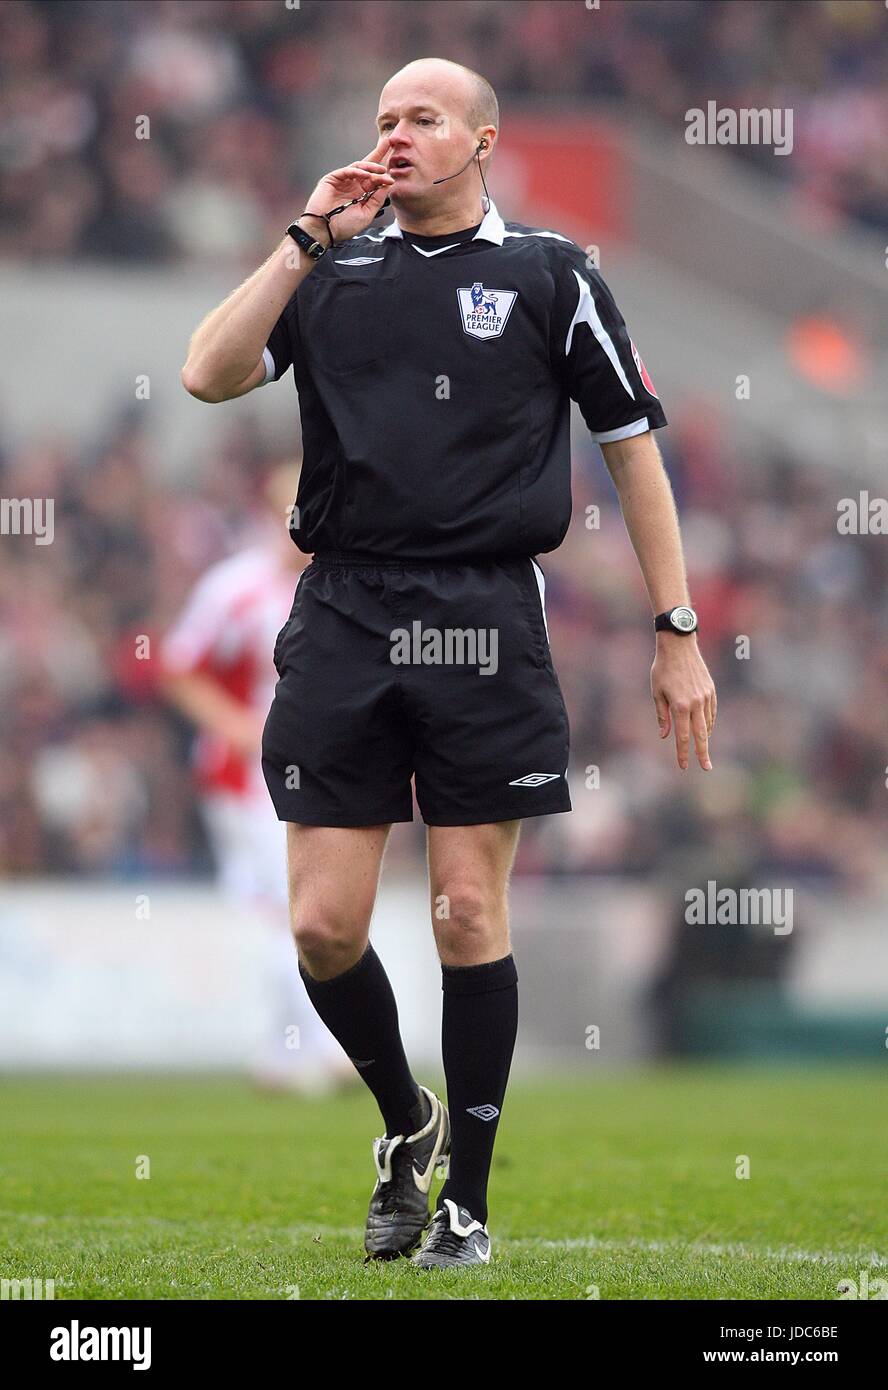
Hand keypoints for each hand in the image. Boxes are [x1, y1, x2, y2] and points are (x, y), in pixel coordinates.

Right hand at [302, 136, 394, 245]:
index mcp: (361, 194)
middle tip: (390, 143)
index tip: (393, 177)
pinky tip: (367, 174)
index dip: (384, 175)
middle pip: (368, 166)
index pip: (375, 179)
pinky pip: (348, 170)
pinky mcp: (333, 178)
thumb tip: (388, 184)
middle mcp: (353, 185)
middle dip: (379, 154)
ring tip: (382, 168)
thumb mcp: (367, 214)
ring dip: (372, 166)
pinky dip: (358, 171)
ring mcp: (343, 180)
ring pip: (359, 167)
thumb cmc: (344, 226)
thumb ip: (377, 199)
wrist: (324, 230)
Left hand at [651, 634, 716, 770]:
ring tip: (703, 749)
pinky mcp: (711, 690)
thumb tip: (666, 735)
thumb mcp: (656, 692)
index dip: (683, 753)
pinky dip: (709, 722)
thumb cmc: (662, 669)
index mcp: (679, 706)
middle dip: (703, 753)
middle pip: (701, 735)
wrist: (679, 646)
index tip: (684, 766)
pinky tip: (706, 729)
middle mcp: (695, 703)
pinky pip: (712, 712)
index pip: (682, 736)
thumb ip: (662, 716)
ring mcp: (705, 696)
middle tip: (706, 767)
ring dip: (705, 737)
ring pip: (707, 723)